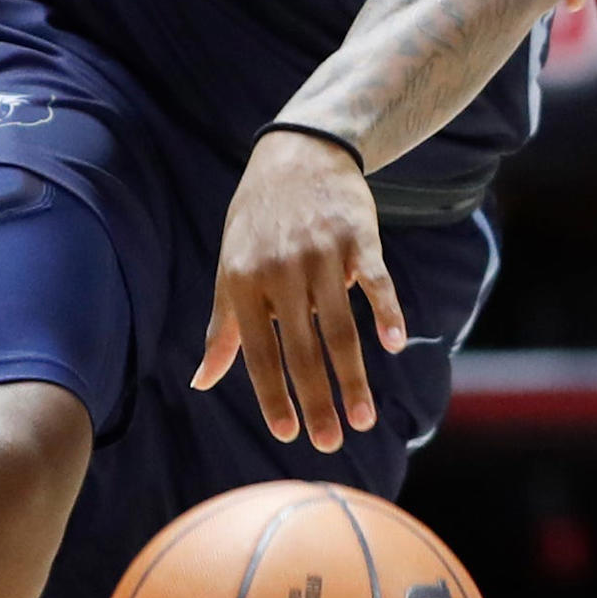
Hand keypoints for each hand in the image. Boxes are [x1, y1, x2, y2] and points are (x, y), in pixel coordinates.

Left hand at [193, 129, 403, 450]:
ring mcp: (321, 254)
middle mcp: (280, 271)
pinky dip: (386, 313)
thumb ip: (223, 329)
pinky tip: (394, 345)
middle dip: (318, 401)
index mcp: (244, 283)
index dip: (273, 395)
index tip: (288, 434)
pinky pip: (375, 282)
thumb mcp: (230, 269)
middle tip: (332, 442)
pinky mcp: (358, 238)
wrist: (298, 155)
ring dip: (354, 378)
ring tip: (365, 418)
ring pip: (340, 327)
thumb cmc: (258, 223)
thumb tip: (202, 381)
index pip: (259, 352)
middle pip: (303, 349)